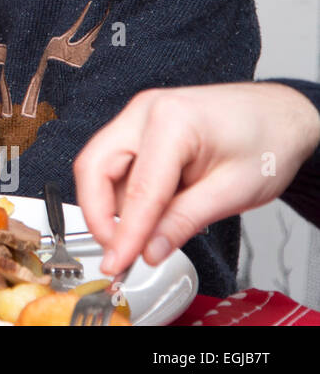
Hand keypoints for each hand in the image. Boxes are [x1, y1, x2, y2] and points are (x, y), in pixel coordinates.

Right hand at [74, 82, 319, 276]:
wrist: (280, 116)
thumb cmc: (267, 141)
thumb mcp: (234, 191)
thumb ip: (185, 221)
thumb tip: (149, 249)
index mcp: (172, 120)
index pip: (139, 188)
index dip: (125, 233)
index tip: (118, 262)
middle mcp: (145, 111)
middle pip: (94, 166)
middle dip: (98, 213)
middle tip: (115, 249)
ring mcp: (138, 116)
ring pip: (99, 166)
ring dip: (112, 204)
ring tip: (144, 232)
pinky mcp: (138, 127)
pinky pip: (115, 163)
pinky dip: (125, 193)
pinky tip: (150, 211)